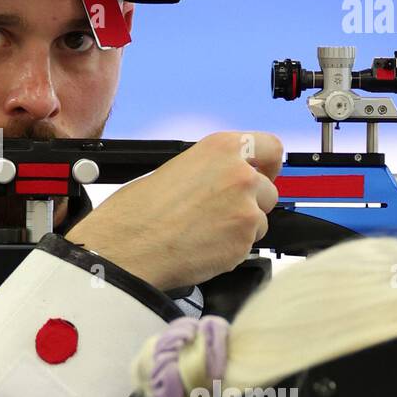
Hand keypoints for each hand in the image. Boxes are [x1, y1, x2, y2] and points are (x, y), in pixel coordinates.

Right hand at [66, 131, 282, 291]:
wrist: (126, 248)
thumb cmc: (136, 212)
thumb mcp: (174, 168)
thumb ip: (209, 170)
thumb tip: (220, 181)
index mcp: (221, 148)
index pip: (270, 148)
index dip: (267, 165)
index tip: (263, 173)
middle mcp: (240, 175)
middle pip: (268, 190)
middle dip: (250, 203)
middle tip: (220, 213)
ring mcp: (246, 210)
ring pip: (260, 221)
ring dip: (240, 228)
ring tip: (204, 232)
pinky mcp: (243, 242)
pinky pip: (247, 246)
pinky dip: (230, 249)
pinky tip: (201, 247)